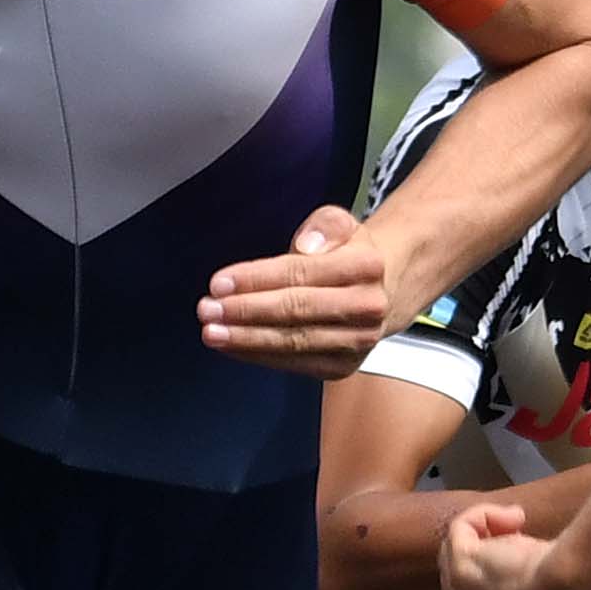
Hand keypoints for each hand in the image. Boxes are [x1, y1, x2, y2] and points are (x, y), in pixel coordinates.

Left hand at [204, 208, 398, 379]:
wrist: (383, 291)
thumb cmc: (347, 255)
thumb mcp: (339, 223)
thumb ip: (325, 224)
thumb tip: (307, 246)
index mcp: (366, 266)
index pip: (301, 273)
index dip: (256, 279)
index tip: (219, 283)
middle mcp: (367, 308)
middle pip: (296, 311)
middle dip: (245, 312)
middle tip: (207, 310)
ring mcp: (357, 342)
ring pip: (294, 342)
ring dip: (247, 339)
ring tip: (212, 332)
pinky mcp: (342, 367)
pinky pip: (294, 363)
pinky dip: (259, 356)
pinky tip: (233, 346)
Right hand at [438, 498, 590, 589]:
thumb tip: (533, 577)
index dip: (499, 576)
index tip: (522, 561)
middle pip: (468, 579)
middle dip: (490, 553)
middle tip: (521, 537)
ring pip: (459, 552)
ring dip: (488, 531)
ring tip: (519, 523)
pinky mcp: (459, 566)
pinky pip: (460, 529)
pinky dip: (484, 515)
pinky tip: (514, 516)